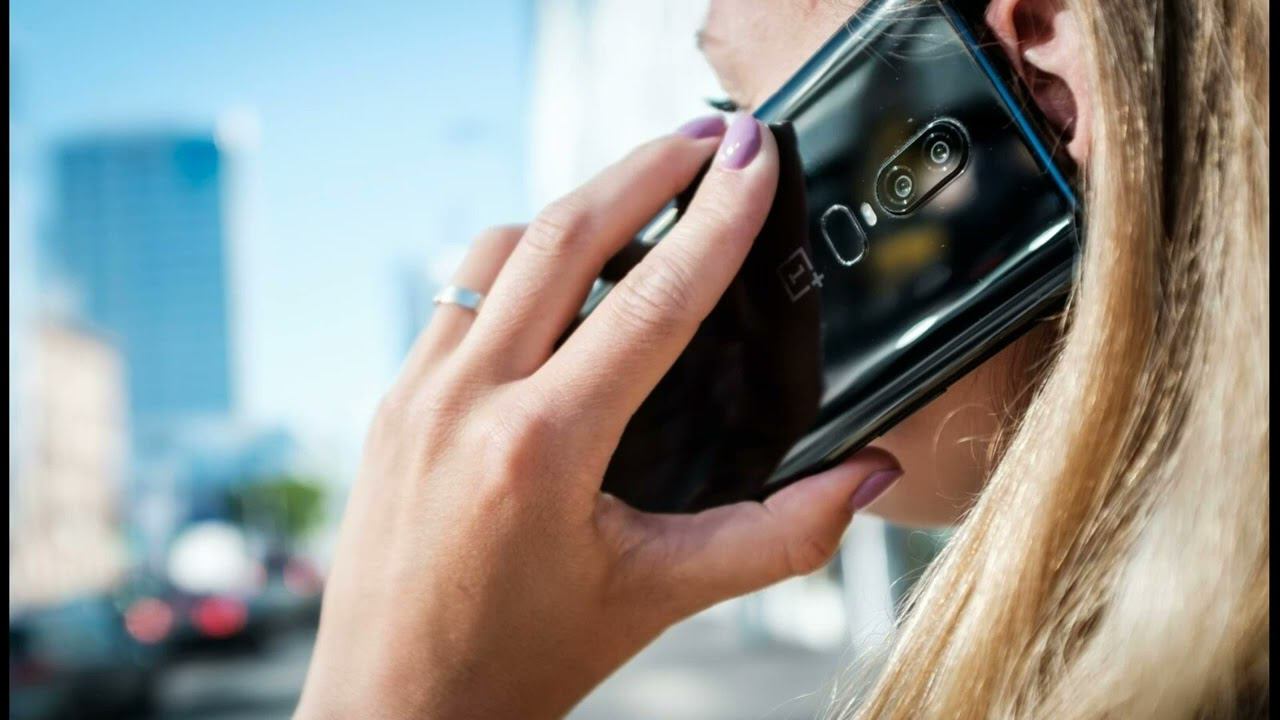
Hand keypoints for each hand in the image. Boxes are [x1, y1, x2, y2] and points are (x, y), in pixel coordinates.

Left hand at [295, 114, 901, 719]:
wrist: (393, 710)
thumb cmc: (516, 663)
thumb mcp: (657, 597)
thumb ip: (775, 538)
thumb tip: (865, 480)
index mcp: (539, 449)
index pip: (651, 301)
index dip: (716, 220)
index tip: (753, 159)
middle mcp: (466, 402)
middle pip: (563, 235)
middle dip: (646, 169)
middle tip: (710, 136)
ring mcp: (415, 393)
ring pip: (498, 250)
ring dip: (575, 208)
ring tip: (643, 198)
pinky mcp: (391, 401)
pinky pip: (458, 294)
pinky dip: (517, 261)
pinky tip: (559, 278)